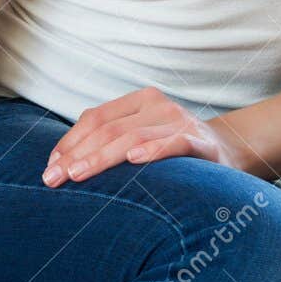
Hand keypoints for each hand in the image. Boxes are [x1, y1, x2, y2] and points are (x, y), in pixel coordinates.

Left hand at [42, 86, 251, 186]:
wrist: (231, 152)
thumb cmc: (173, 149)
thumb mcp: (142, 136)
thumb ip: (111, 140)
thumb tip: (62, 163)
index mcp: (138, 101)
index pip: (94, 118)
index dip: (68, 142)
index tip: (49, 168)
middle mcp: (157, 106)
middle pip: (107, 129)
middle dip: (75, 155)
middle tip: (53, 179)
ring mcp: (179, 121)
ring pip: (132, 137)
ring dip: (100, 158)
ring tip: (78, 175)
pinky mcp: (200, 141)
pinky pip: (173, 143)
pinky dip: (153, 150)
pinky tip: (134, 161)